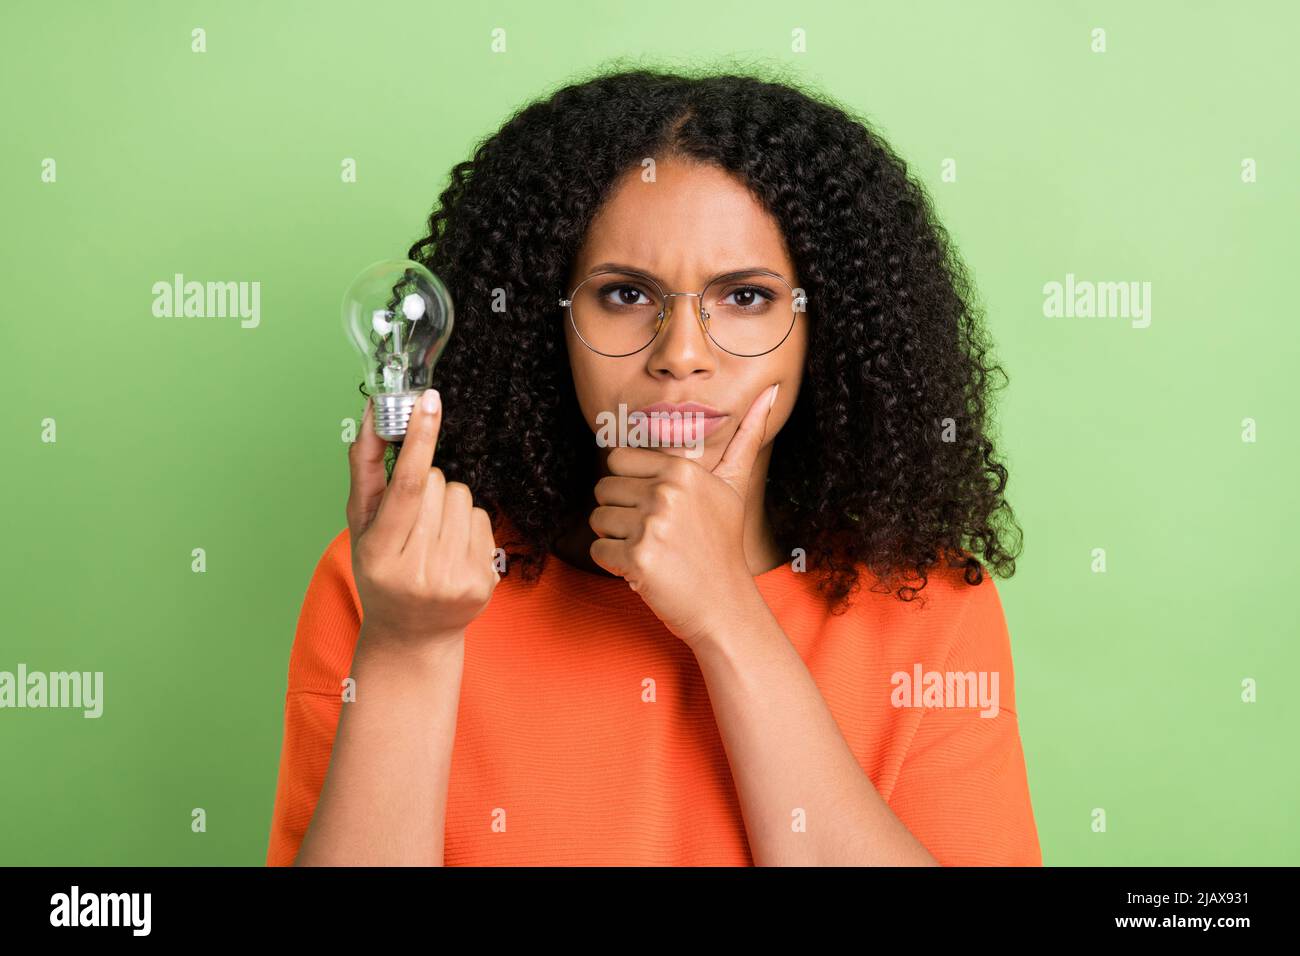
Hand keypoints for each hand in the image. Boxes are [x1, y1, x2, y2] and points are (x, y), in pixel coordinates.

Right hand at [346, 389, 498, 649]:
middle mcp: (419, 570)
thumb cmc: (381, 572)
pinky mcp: (484, 581)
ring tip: (432, 534)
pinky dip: (466, 522)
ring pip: (462, 496)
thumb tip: (375, 413)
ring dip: (447, 502)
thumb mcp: (361, 526)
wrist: (412, 635)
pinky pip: (482, 517)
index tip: (429, 402)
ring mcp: (455, 579)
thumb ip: (366, 469)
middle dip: (426, 482)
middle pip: (437, 484)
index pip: (407, 487)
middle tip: (413, 517)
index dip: (419, 440)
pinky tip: (452, 548)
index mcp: (380, 555)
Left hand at [588, 383, 778, 645]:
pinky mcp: (638, 559)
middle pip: (603, 488)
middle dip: (618, 513)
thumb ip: (747, 437)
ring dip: (615, 540)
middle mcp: (666, 492)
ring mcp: (652, 526)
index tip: (651, 507)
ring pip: (597, 519)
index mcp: (682, 470)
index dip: (628, 486)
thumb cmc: (722, 544)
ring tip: (649, 551)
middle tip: (651, 534)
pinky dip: (613, 565)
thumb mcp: (735, 486)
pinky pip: (597, 551)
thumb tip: (772, 390)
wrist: (725, 604)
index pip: (617, 459)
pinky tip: (642, 570)